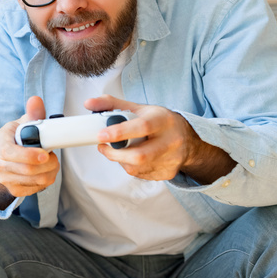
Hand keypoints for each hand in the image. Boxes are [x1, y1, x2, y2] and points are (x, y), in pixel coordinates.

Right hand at [0, 96, 60, 197]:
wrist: (3, 157)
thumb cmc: (15, 138)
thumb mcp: (21, 123)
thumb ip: (32, 113)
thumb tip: (36, 100)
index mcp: (0, 144)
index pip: (11, 153)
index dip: (29, 155)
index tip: (45, 154)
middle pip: (27, 170)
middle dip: (47, 164)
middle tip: (54, 156)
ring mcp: (5, 179)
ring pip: (35, 181)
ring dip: (50, 172)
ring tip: (51, 162)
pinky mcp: (14, 190)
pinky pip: (36, 189)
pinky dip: (46, 180)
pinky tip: (45, 171)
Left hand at [88, 95, 233, 182]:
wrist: (188, 140)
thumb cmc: (158, 122)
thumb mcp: (139, 109)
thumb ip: (112, 104)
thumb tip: (88, 103)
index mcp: (163, 120)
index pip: (142, 127)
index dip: (120, 133)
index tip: (100, 135)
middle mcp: (171, 141)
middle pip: (140, 156)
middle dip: (115, 154)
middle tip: (102, 146)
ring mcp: (171, 160)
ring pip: (137, 168)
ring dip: (120, 160)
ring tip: (119, 150)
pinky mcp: (168, 173)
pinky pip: (141, 174)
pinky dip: (131, 167)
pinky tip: (133, 157)